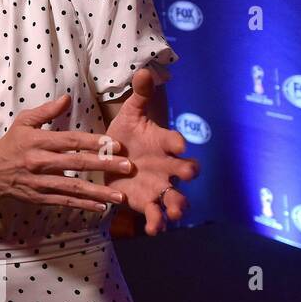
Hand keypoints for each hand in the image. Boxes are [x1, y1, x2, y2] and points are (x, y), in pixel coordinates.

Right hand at [0, 93, 133, 212]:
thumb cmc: (10, 144)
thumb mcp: (23, 122)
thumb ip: (46, 111)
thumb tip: (67, 98)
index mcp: (37, 141)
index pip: (70, 140)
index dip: (94, 142)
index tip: (116, 144)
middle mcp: (39, 162)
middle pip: (76, 163)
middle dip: (104, 165)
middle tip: (128, 167)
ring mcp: (39, 182)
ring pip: (72, 187)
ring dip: (98, 192)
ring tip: (120, 195)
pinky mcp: (39, 197)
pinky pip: (64, 201)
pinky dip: (83, 205)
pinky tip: (101, 207)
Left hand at [104, 68, 199, 235]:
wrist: (113, 154)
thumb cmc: (127, 132)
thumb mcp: (130, 113)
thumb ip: (139, 95)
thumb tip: (144, 71)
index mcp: (164, 143)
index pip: (176, 141)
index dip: (178, 142)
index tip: (178, 144)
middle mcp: (167, 166)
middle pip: (186, 171)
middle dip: (187, 173)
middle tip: (185, 175)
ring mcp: (159, 186)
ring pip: (175, 198)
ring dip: (177, 207)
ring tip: (174, 214)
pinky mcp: (146, 201)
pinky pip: (154, 215)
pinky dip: (155, 223)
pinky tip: (153, 230)